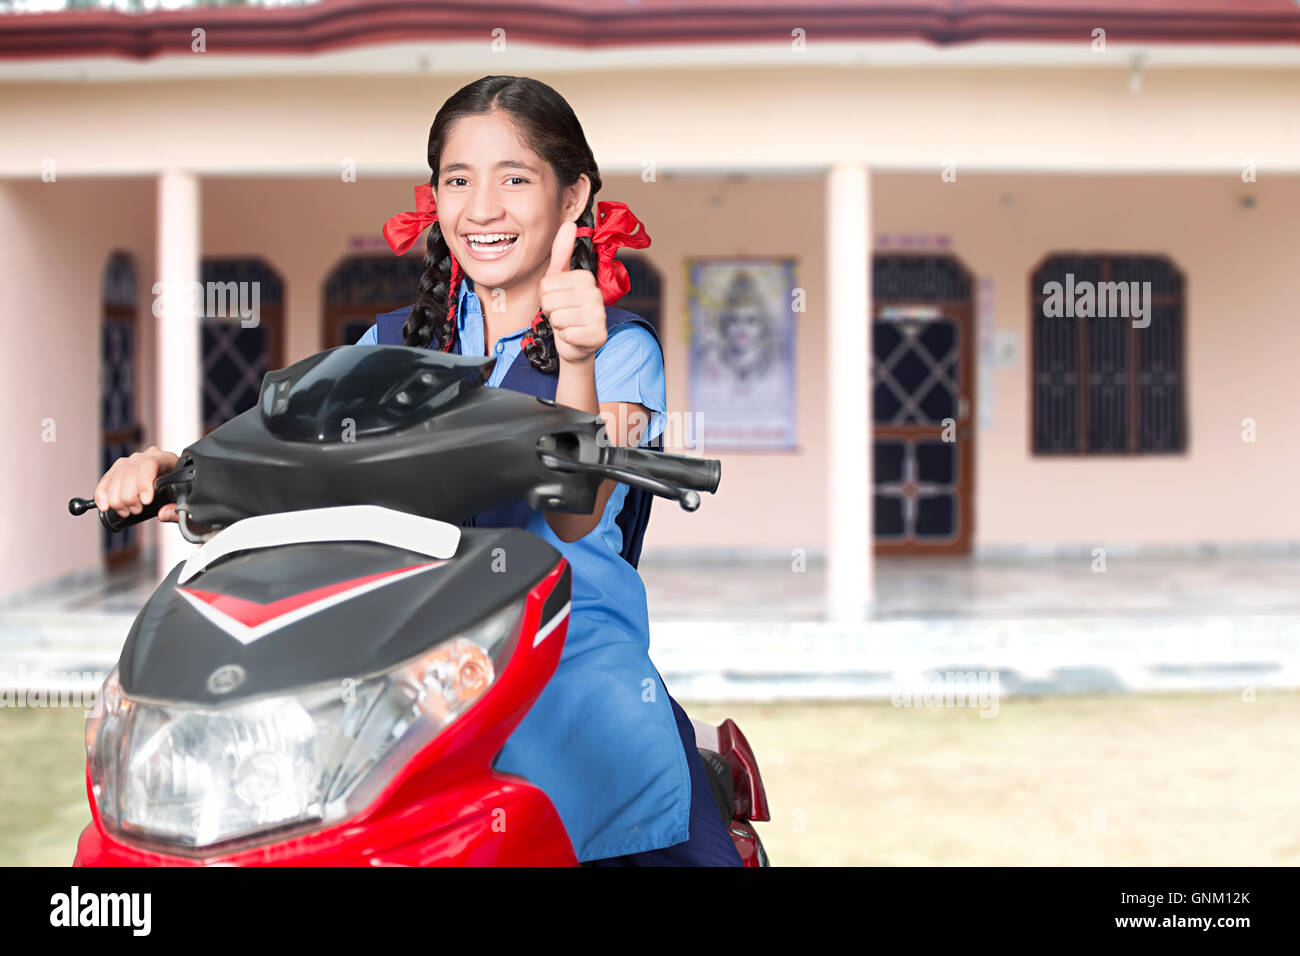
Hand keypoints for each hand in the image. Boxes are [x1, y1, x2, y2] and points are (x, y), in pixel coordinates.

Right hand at [93, 445, 181, 522]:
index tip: (146, 501)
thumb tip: (163, 514)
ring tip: (126, 512)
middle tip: (136, 510)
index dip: (144, 482)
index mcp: (167, 459)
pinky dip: (102, 494)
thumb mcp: (187, 503)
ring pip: (116, 476)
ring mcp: (132, 462)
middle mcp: (147, 456)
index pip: (151, 464)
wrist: (177, 488)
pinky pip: (106, 480)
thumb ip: (178, 510)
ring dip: (117, 498)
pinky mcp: (119, 470)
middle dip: (129, 495)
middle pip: (130, 471)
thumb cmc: (183, 494)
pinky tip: (104, 507)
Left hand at [539, 219, 605, 365]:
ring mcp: (599, 315)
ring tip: (568, 324)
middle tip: (562, 314)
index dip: (545, 297)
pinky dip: (566, 339)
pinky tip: (574, 336)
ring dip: (558, 325)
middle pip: (550, 301)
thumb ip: (561, 252)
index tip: (558, 301)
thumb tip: (569, 224)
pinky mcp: (598, 335)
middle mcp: (596, 294)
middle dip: (550, 311)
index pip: (546, 286)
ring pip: (558, 318)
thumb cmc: (565, 309)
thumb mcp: (558, 279)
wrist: (576, 343)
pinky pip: (567, 335)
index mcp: (586, 278)